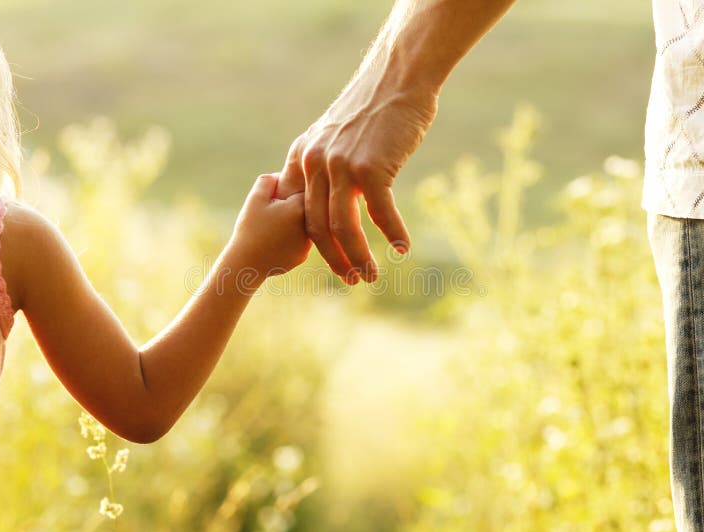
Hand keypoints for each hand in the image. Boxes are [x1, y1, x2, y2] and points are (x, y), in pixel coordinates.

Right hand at [226, 173, 310, 277]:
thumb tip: (281, 175)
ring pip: (305, 225)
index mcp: (300, 208)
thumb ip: (269, 180)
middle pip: (308, 208)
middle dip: (294, 205)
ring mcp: (307, 244)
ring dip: (294, 222)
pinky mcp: (301, 257)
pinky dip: (290, 238)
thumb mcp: (255, 198)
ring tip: (273, 226)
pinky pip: (300, 241)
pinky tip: (274, 240)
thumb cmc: (250, 228)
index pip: (307, 189)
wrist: (245, 263)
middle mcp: (310, 226)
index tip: (280, 194)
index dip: (293, 189)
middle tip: (274, 210)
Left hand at [276, 82, 437, 283]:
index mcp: (303, 157)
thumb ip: (326, 165)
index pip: (300, 211)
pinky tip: (403, 247)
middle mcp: (315, 163)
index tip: (331, 261)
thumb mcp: (335, 136)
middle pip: (317, 227)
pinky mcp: (369, 168)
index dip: (314, 242)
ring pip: (343, 227)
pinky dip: (393, 233)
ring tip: (371, 275)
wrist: (398, 78)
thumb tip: (330, 196)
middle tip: (352, 279)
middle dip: (334, 259)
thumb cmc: (373, 110)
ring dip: (358, 257)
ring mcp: (340, 166)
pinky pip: (379, 213)